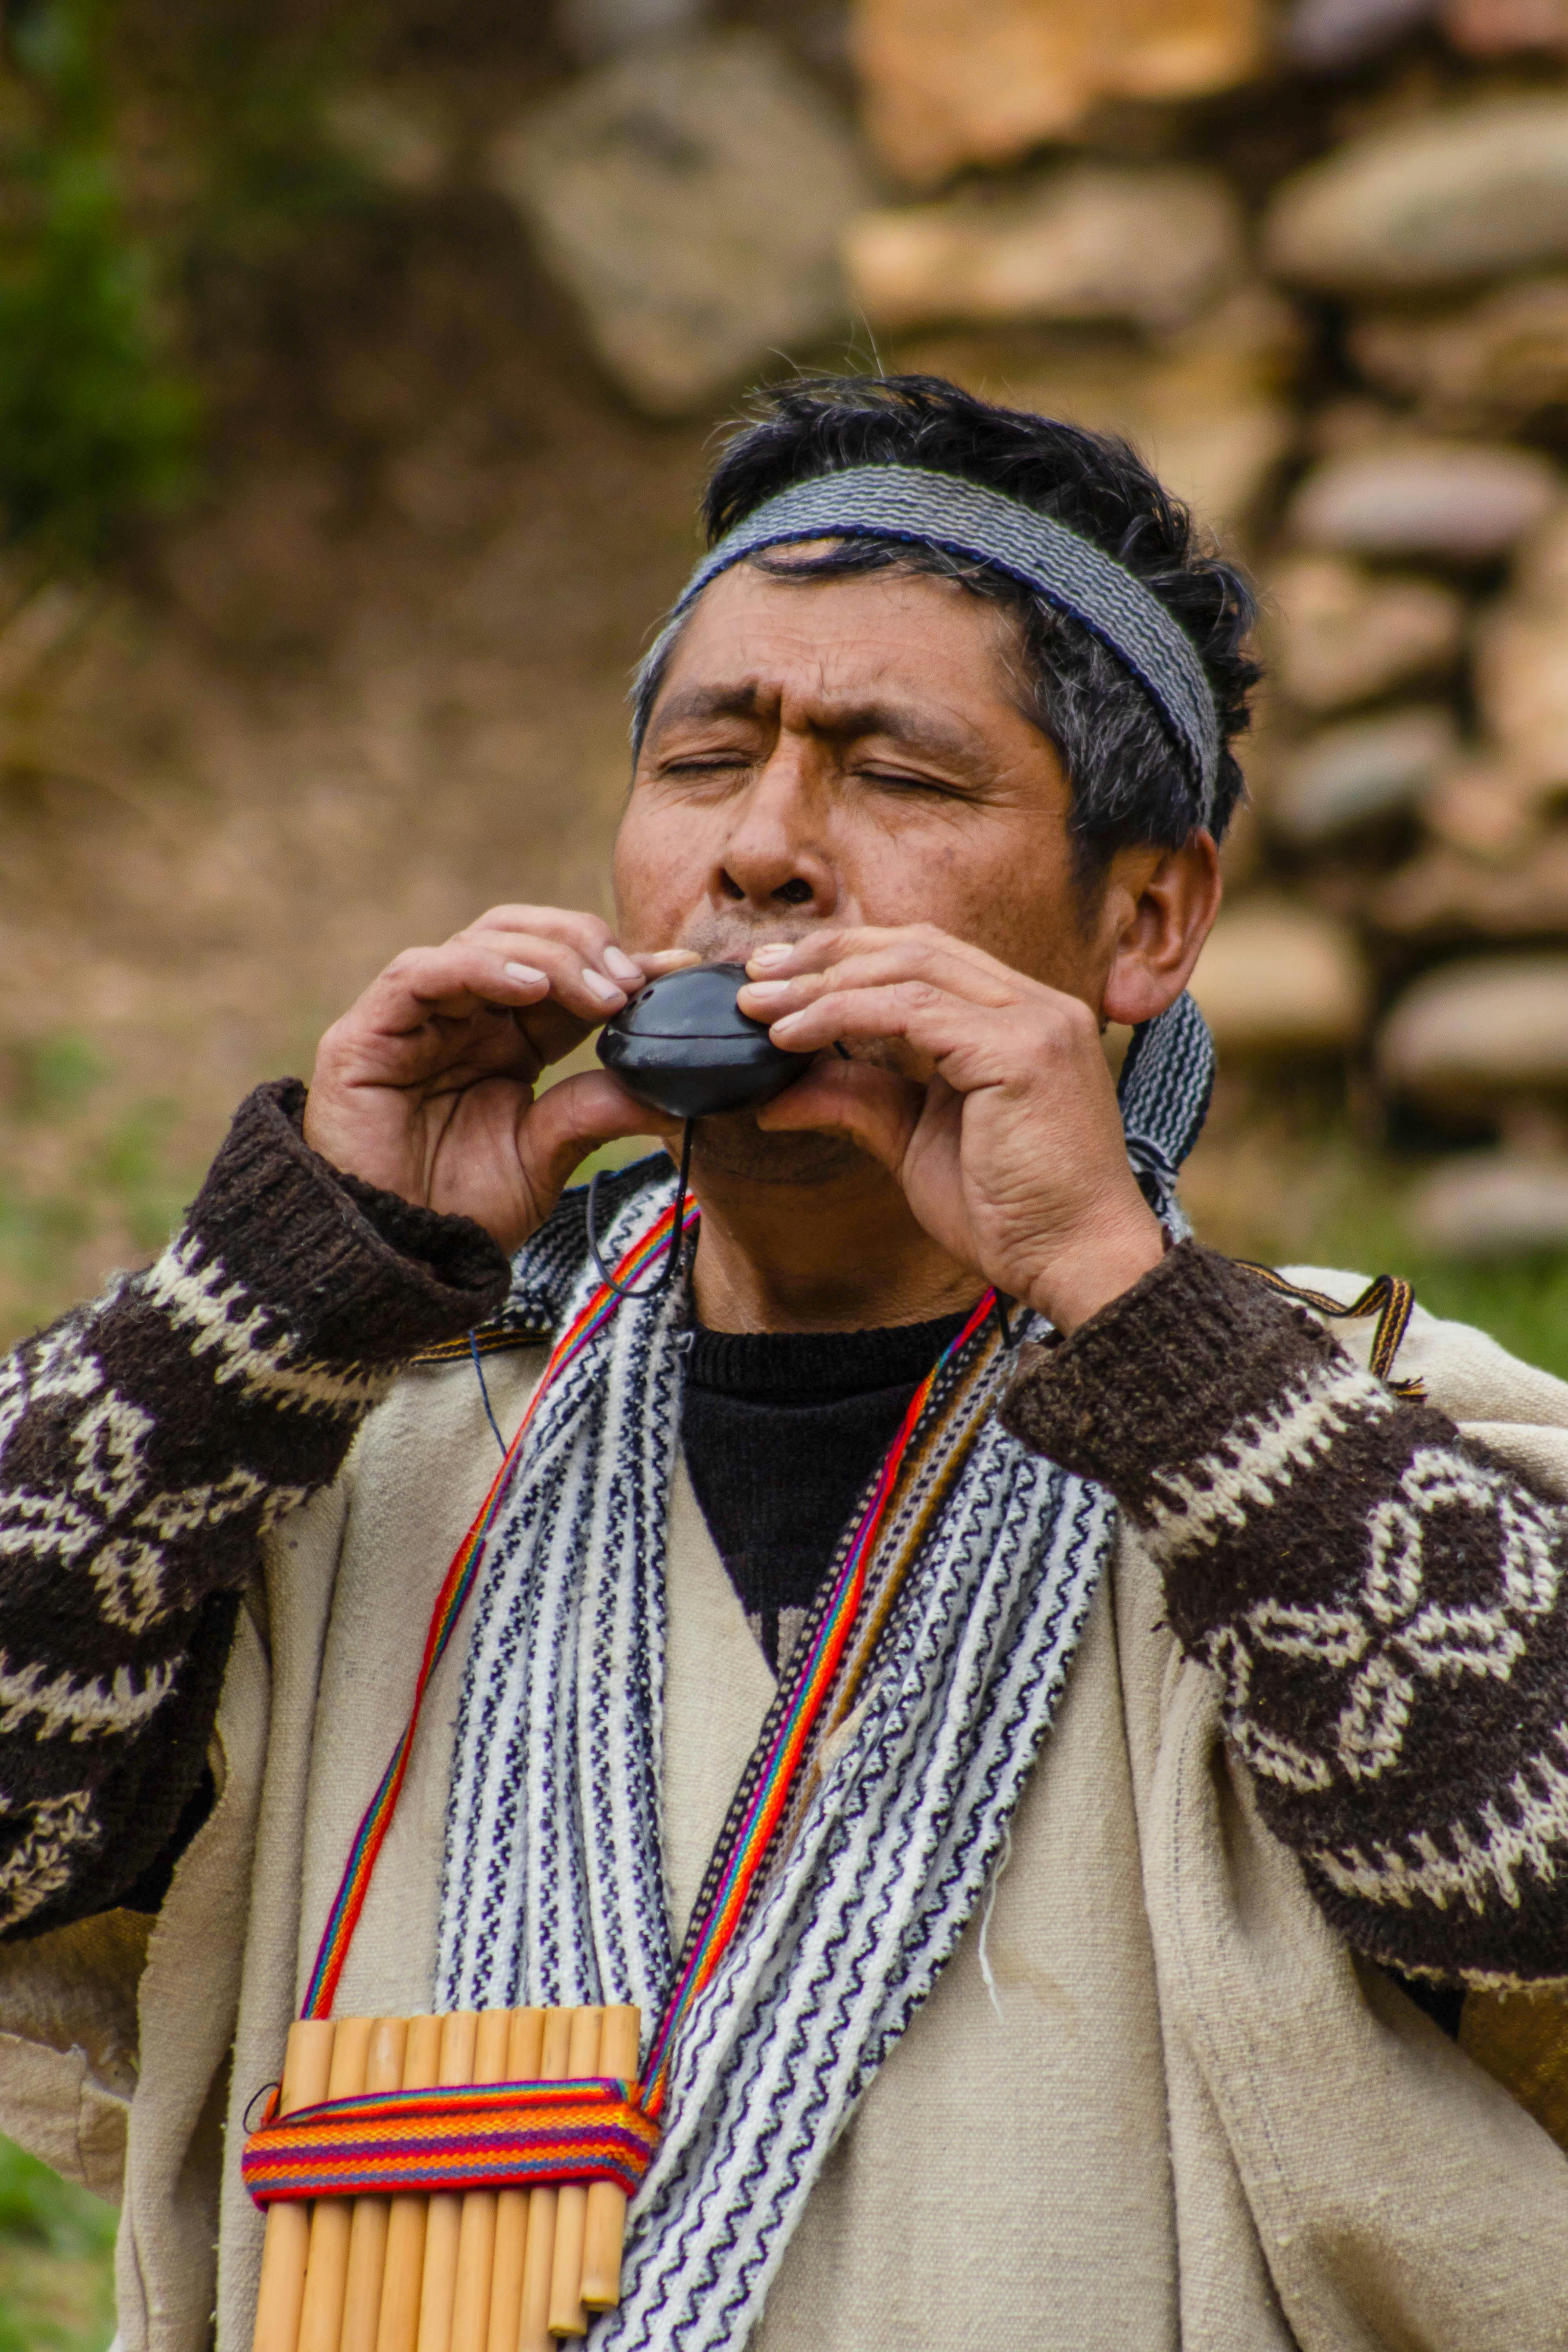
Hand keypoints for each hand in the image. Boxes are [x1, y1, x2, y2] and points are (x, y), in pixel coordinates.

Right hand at [305, 906, 694, 1254]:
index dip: (619, 962)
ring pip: (481, 941)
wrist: (395, 1258)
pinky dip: (480, 968)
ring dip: (549, 956)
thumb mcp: (547, 1155)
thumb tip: (676, 1091)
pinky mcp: (366, 1033)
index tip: (678, 966)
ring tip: (599, 993)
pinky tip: (532, 989)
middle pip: (525, 937)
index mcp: (507, 1039)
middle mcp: (462, 1016)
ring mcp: (413, 1018)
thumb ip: (599, 1111)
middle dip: (585, 946)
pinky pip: (422, 974)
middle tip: (632, 983)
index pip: (566, 975)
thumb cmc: (461, 1210)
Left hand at [737, 925, 1164, 1334]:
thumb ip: (858, 1101)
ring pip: (910, 969)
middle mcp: (1037, 1005)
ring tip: (760, 1009)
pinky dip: (843, 1015)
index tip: (779, 975)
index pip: (927, 955)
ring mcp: (1036, 1021)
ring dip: (822, 984)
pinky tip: (793, 1036)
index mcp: (1021, 1018)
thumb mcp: (915, 1142)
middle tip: (753, 977)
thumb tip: (776, 1091)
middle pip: (916, 945)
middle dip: (825, 955)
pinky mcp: (1022, 1051)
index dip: (848, 956)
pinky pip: (914, 1011)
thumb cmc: (1010, 1213)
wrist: (1076, 1263)